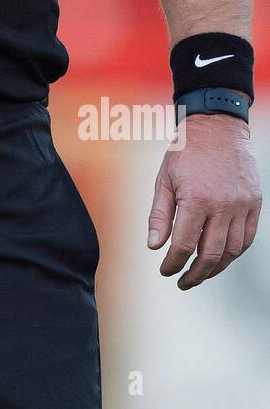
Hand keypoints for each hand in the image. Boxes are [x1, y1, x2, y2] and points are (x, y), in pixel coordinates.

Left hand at [147, 113, 261, 287]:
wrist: (218, 126)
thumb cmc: (186, 151)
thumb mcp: (164, 179)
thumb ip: (159, 215)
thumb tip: (154, 246)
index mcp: (196, 199)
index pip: (183, 245)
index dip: (173, 263)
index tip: (166, 271)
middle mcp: (223, 206)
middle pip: (210, 255)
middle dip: (195, 274)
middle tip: (183, 282)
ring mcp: (242, 206)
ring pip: (232, 250)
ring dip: (216, 268)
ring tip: (201, 273)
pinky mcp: (254, 203)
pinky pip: (247, 238)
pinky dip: (234, 252)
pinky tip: (222, 257)